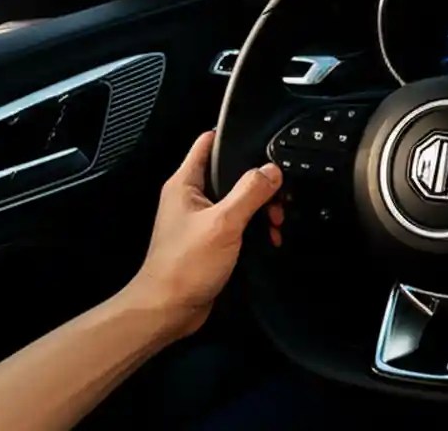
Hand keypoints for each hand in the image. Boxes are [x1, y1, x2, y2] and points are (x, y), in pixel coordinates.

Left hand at [123, 131, 282, 338]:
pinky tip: (270, 238)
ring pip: (239, 199)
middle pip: (231, 173)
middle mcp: (192, 197)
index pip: (207, 143)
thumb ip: (249, 192)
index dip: (233, 137)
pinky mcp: (212, 240)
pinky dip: (256, 227)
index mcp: (185, 183)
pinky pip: (240, 223)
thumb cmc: (185, 265)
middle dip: (260, 181)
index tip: (263, 141)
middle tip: (279, 195)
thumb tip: (272, 170)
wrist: (168, 310)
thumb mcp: (223, 223)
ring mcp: (202, 219)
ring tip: (276, 222)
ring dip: (262, 207)